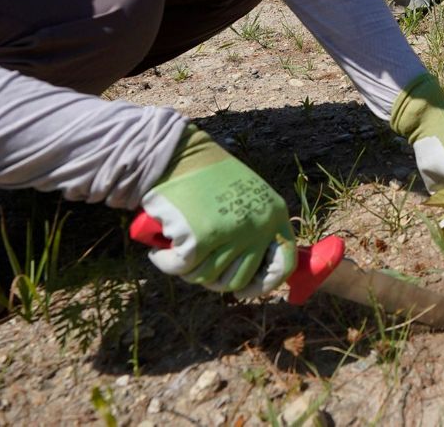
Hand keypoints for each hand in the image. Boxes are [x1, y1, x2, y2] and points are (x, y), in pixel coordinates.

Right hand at [141, 124, 295, 296]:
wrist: (177, 152)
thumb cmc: (207, 174)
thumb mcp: (246, 196)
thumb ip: (254, 227)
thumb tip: (248, 277)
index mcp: (274, 214)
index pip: (284, 264)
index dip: (264, 284)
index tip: (244, 291)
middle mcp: (257, 227)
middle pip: (237, 279)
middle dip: (214, 278)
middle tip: (197, 264)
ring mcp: (229, 235)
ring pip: (206, 277)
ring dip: (187, 269)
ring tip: (177, 249)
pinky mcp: (199, 240)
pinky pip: (180, 268)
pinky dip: (165, 262)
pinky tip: (159, 252)